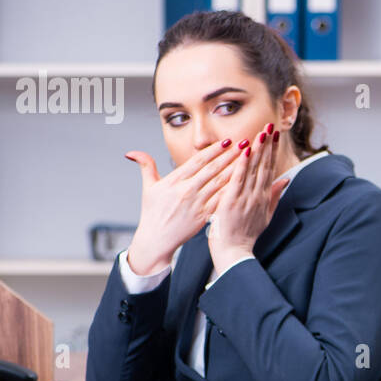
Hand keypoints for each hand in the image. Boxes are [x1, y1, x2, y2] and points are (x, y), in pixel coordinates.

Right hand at [124, 139, 241, 274]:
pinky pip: (221, 200)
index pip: (198, 161)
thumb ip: (145, 166)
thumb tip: (131, 152)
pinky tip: (246, 182)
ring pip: (220, 183)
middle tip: (246, 143)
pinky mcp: (204, 216)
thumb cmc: (152, 213)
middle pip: (213, 169)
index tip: (228, 140)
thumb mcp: (148, 188)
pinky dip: (234, 190)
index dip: (214, 150)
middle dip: (230, 155)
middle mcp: (186, 191)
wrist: (156, 240)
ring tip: (250, 159)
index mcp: (174, 181)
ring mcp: (196, 204)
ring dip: (236, 170)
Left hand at [206, 123, 289, 274]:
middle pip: (264, 165)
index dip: (272, 150)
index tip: (274, 134)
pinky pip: (238, 179)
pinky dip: (242, 164)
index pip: (269, 168)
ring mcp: (245, 198)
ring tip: (262, 132)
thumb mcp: (265, 215)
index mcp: (263, 197)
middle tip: (271, 125)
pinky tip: (244, 150)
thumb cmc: (246, 235)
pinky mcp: (232, 201)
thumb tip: (286, 180)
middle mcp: (257, 195)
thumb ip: (275, 196)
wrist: (234, 252)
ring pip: (253, 169)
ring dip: (257, 149)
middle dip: (268, 144)